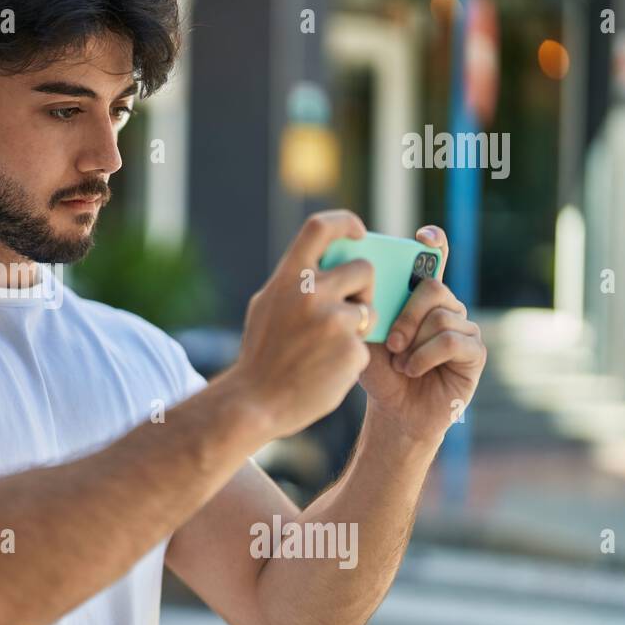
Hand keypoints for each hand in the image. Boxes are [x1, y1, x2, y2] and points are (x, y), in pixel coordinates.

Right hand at [230, 210, 375, 440]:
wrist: (256, 402)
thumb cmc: (261, 355)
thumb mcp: (267, 308)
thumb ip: (294, 285)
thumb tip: (322, 264)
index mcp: (288, 278)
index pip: (320, 228)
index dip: (344, 222)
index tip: (358, 232)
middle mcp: (312, 293)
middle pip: (363, 268)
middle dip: (365, 287)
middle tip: (354, 305)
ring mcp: (334, 321)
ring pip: (369, 310)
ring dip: (360, 324)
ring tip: (332, 344)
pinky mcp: (352, 350)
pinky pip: (365, 344)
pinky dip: (351, 356)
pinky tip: (328, 369)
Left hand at [357, 224, 486, 442]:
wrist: (394, 411)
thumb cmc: (380, 371)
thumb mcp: (368, 335)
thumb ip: (372, 308)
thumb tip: (363, 281)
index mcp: (420, 299)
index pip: (433, 261)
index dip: (433, 244)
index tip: (423, 237)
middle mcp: (446, 307)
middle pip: (432, 287)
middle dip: (406, 314)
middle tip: (390, 342)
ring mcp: (464, 328)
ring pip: (441, 316)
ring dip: (413, 343)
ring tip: (400, 363)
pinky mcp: (476, 351)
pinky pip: (452, 341)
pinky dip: (426, 356)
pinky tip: (413, 370)